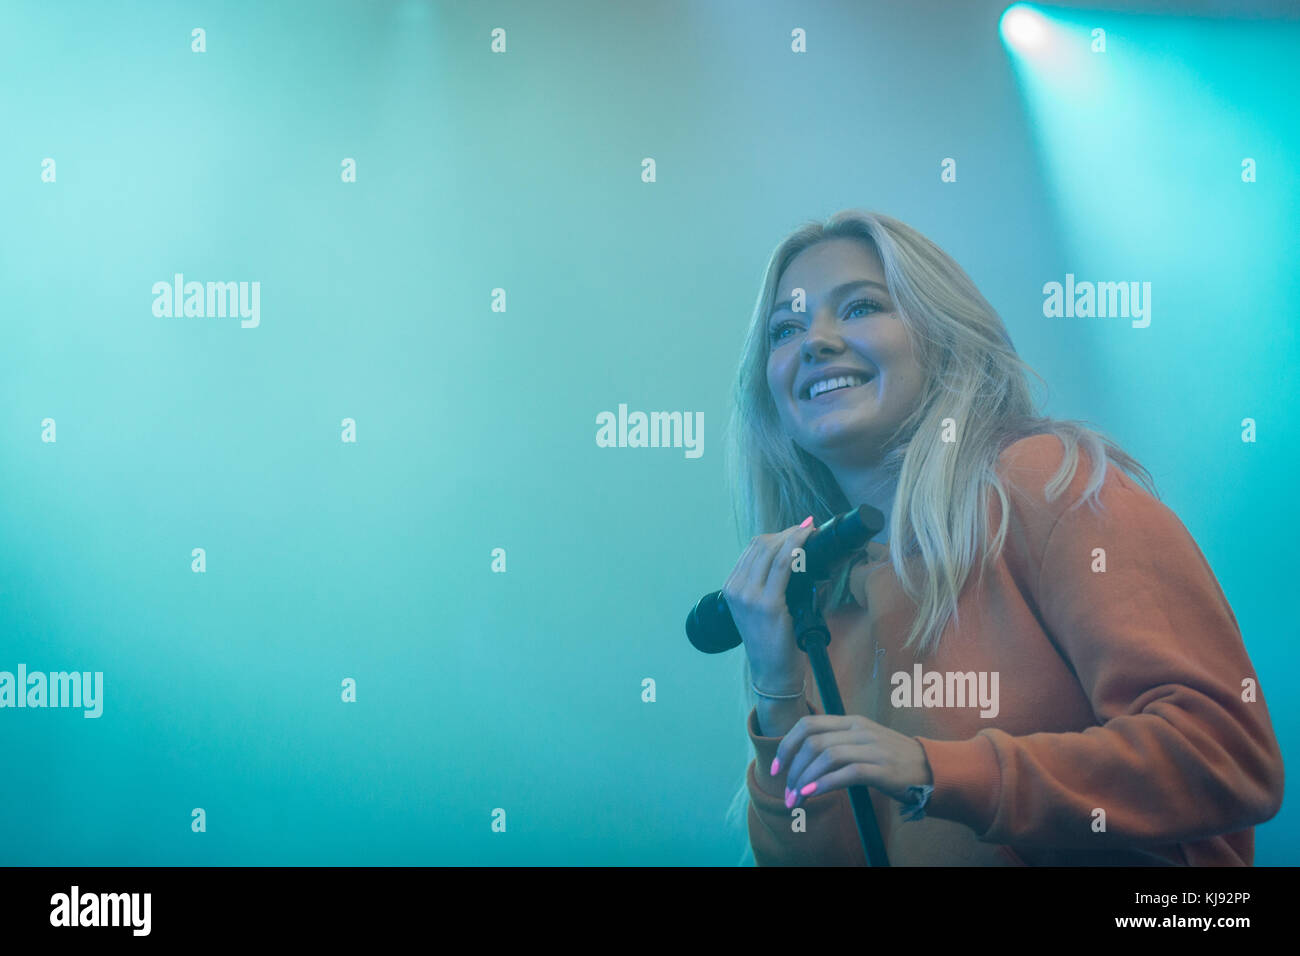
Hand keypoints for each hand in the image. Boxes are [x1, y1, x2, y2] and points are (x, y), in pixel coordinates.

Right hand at [723, 516, 819, 684]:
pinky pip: (783, 565)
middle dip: (787, 532)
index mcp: (731, 587)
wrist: (772, 672)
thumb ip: (770, 583)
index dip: (777, 535)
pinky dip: (796, 547)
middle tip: (808, 529)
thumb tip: (796, 557)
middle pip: (761, 545)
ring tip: (810, 532)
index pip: (753, 549)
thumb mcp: (760, 608)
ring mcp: (749, 596)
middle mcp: (736, 589)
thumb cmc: (772, 641)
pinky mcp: (768, 604)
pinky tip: (807, 540)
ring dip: (794, 536)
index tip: (797, 531)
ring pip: (772, 550)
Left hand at [773, 713, 933, 808]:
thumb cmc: (891, 760)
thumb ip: (837, 744)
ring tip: (798, 799)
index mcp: (851, 721)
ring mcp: (872, 748)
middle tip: (787, 792)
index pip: (807, 723)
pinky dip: (826, 783)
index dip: (786, 745)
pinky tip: (814, 793)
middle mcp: (859, 730)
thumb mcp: (862, 742)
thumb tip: (802, 761)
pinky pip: (848, 772)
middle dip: (793, 769)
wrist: (931, 769)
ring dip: (806, 779)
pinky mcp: (883, 769)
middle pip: (813, 742)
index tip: (776, 768)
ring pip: (827, 756)